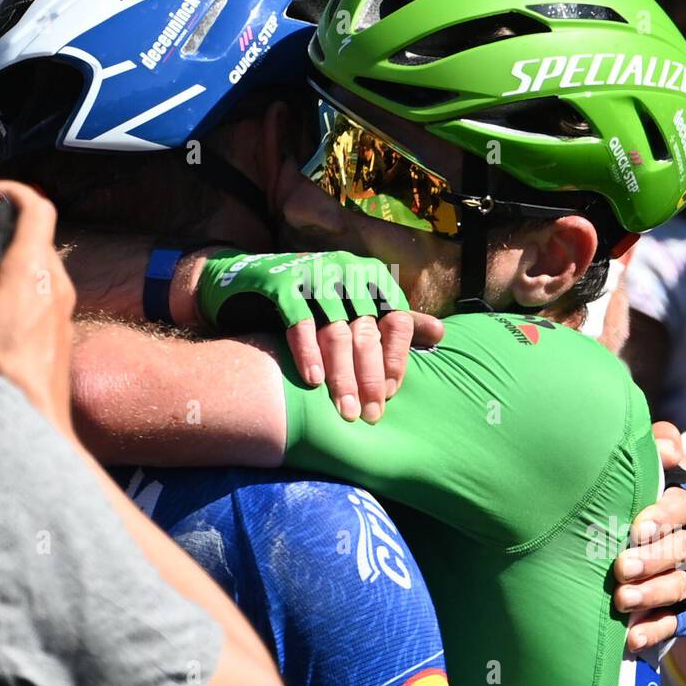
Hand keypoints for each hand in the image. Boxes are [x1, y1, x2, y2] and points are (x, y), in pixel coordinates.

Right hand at [0, 180, 76, 435]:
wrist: (25, 423)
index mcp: (32, 269)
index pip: (38, 206)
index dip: (14, 190)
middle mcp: (56, 283)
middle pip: (37, 236)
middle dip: (5, 227)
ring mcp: (63, 308)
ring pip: (39, 265)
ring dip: (11, 259)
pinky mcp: (61, 329)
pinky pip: (41, 293)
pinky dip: (18, 286)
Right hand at [196, 250, 442, 421]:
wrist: (244, 275)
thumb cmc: (309, 297)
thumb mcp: (353, 304)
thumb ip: (394, 320)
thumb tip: (441, 334)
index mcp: (369, 275)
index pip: (395, 319)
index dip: (395, 358)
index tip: (391, 393)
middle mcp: (345, 271)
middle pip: (366, 330)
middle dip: (369, 377)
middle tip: (372, 414)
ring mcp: (312, 275)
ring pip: (336, 331)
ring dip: (342, 375)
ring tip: (346, 410)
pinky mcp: (280, 283)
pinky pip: (298, 322)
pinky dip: (308, 353)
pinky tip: (314, 381)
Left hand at [614, 423, 685, 649]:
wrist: (658, 531)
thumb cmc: (645, 491)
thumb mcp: (653, 464)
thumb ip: (659, 446)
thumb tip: (668, 447)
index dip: (664, 516)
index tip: (637, 527)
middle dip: (654, 559)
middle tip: (621, 567)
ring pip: (685, 586)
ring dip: (654, 594)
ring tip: (622, 600)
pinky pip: (684, 620)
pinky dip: (658, 628)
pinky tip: (633, 637)